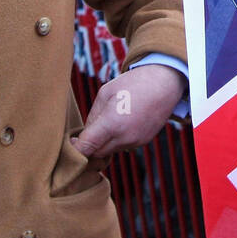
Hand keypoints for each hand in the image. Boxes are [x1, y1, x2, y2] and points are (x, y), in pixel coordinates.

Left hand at [71, 63, 186, 157]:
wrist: (165, 83)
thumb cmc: (133, 84)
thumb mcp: (105, 93)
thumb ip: (92, 117)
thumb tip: (84, 136)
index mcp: (112, 124)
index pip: (86, 149)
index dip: (75, 149)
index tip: (71, 141)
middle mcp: (124, 138)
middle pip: (96, 154)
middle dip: (88, 147)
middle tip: (84, 133)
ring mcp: (135, 142)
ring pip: (109, 151)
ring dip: (103, 143)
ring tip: (106, 123)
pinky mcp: (143, 142)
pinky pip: (122, 147)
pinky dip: (116, 140)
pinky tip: (121, 123)